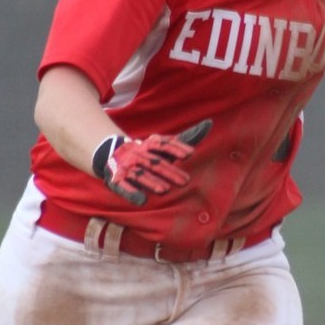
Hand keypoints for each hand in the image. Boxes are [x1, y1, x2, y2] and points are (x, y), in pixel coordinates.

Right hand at [93, 120, 211, 205]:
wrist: (114, 155)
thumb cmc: (150, 152)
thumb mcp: (166, 145)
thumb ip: (187, 137)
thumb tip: (209, 123)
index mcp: (150, 144)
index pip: (164, 144)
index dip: (176, 148)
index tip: (190, 154)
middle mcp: (138, 153)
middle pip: (155, 162)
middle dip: (170, 172)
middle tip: (185, 181)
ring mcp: (127, 166)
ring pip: (140, 174)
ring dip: (151, 182)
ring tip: (165, 191)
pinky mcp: (117, 179)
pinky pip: (123, 186)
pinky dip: (131, 192)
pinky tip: (142, 201)